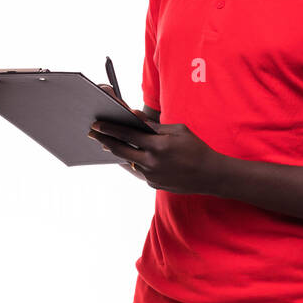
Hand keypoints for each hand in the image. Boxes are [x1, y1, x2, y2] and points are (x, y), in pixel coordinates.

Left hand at [88, 112, 220, 192]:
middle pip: (121, 150)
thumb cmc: (195, 148)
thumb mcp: (178, 130)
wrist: (209, 175)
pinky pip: (141, 170)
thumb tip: (135, 118)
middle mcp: (152, 162)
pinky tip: (137, 156)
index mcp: (158, 145)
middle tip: (92, 134)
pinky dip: (138, 162)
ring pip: (130, 161)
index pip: (128, 135)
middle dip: (105, 141)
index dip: (110, 129)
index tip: (97, 124)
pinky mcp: (152, 184)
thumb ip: (155, 126)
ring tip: (109, 143)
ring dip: (121, 152)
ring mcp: (151, 175)